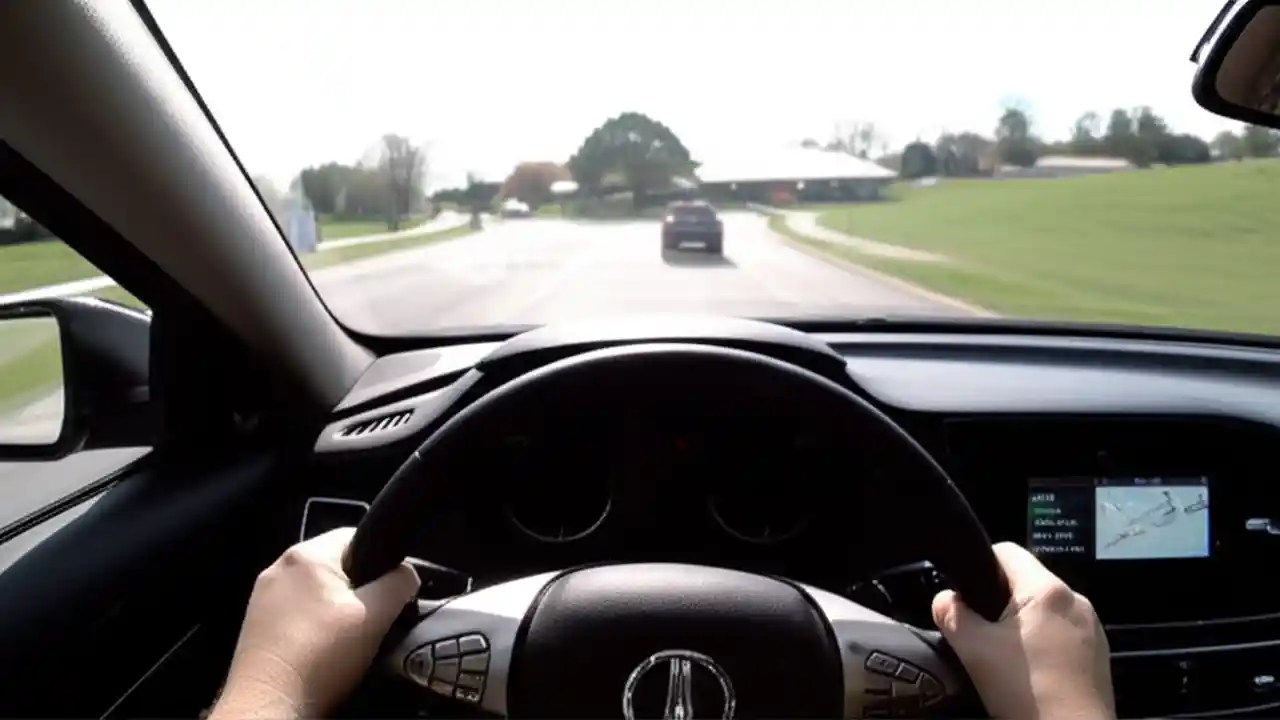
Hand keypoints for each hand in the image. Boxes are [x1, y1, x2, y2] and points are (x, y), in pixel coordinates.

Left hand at [209, 528, 419, 719]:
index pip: (357, 536)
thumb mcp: (375, 617)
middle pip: (336, 565)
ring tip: (346, 640)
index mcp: (306, 554)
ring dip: (336, 610)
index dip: (383, 561)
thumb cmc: (320, 656)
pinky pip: (297, 612)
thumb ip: (399, 584)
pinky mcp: (256, 624)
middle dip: (359, 589)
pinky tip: (320, 651)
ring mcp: (262, 596)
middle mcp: (279, 566)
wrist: (269, 706)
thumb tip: (408, 574)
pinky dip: (313, 626)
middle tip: (372, 620)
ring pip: (316, 591)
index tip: (391, 593)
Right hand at [932, 542, 1114, 719]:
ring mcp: (1092, 628)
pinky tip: (1032, 673)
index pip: (1005, 551)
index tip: (966, 599)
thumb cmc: (1026, 692)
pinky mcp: (1098, 653)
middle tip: (981, 636)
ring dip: (1021, 626)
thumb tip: (945, 599)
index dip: (978, 567)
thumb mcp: (974, 651)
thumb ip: (951, 615)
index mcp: (1047, 590)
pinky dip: (1042, 644)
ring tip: (1006, 659)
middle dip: (999, 603)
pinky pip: (1061, 633)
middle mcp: (1076, 600)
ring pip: (1043, 611)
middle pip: (1025, 582)